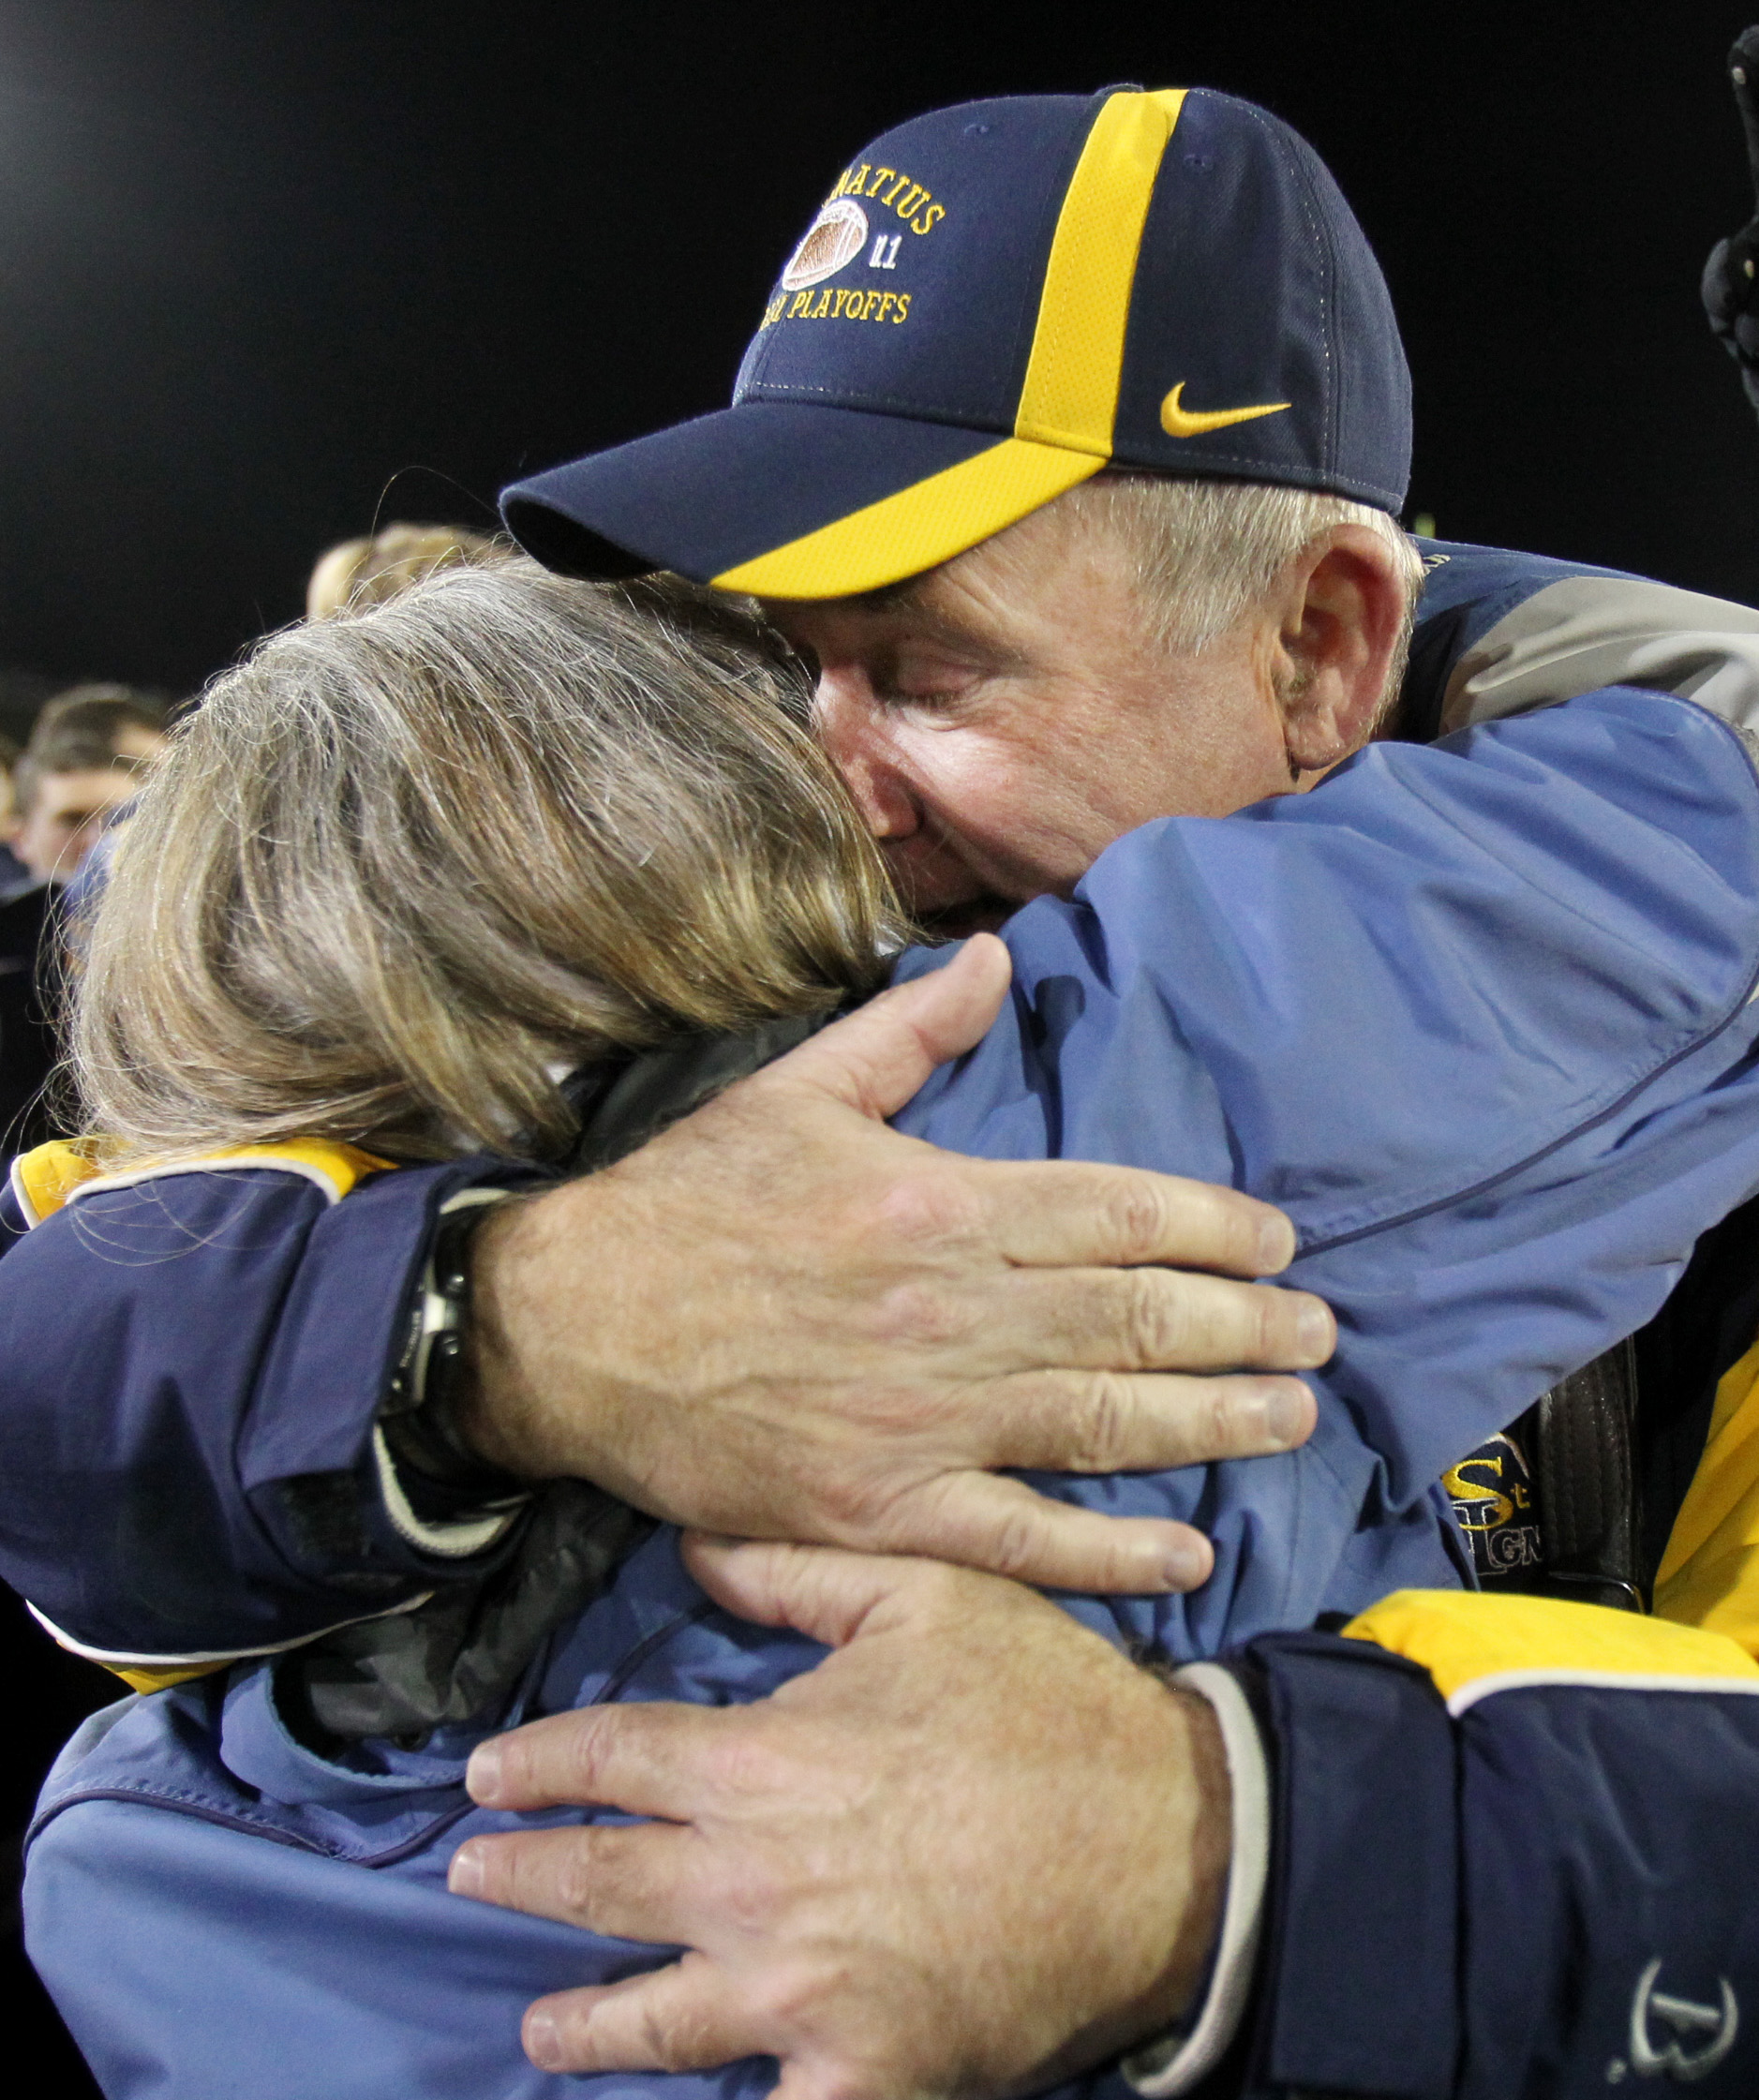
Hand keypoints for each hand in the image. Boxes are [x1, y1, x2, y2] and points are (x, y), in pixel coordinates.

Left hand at [451, 1533, 1232, 2095]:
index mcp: (764, 1763)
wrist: (1169, 1841)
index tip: (486, 1774)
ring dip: (579, 2018)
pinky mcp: (864, 2075)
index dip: (537, 1763)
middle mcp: (756, 1883)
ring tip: (539, 2020)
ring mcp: (801, 1994)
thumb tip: (693, 1551)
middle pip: (602, 1882)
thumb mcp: (925, 1593)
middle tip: (470, 1873)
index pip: (610, 1757)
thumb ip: (796, 1573)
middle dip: (522, 1875)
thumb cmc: (1043, 1705)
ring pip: (651, 2017)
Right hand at [459, 934, 1329, 1593]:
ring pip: (1105, 1422)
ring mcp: (923, 1424)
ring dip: (1216, 1424)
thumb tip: (997, 957)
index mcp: (939, 1204)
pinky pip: (1022, 1538)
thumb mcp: (795, 1090)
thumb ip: (910, 1029)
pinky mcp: (881, 1511)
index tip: (1278, 1244)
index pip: (1119, 1214)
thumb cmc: (684, 1205)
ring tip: (1292, 1418)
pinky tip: (1189, 1551)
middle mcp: (952, 1315)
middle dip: (1247, 1328)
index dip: (1217, 1229)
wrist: (569, 1330)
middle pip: (1138, 1320)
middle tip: (1321, 1335)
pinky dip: (1113, 1551)